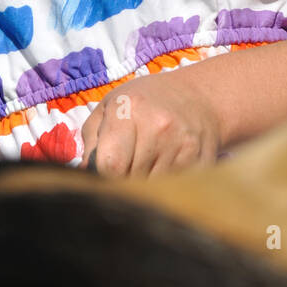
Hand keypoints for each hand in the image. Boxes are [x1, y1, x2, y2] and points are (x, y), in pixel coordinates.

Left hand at [78, 71, 223, 176]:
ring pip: (153, 189)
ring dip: (145, 188)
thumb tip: (84, 177)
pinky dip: (166, 188)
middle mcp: (158, 127)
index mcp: (129, 110)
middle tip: (125, 172)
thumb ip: (91, 143)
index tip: (104, 176)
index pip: (110, 166)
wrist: (199, 97)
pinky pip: (175, 189)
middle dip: (123, 183)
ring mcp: (183, 145)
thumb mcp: (109, 108)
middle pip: (131, 181)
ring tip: (145, 169)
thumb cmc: (143, 103)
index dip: (103, 177)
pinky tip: (165, 170)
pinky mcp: (202, 161)